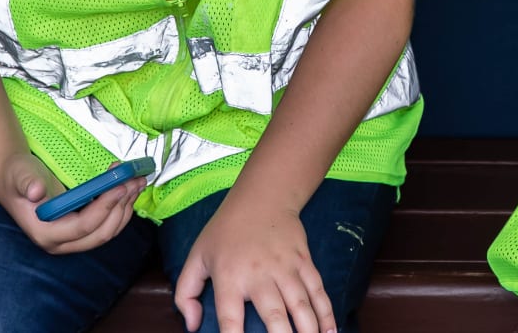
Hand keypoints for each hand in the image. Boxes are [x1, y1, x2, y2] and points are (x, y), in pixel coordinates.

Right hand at [0, 152, 147, 255]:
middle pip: (100, 233)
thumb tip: (35, 191)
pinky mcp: (82, 229)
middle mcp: (61, 242)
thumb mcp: (19, 174)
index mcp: (46, 233)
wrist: (15, 178)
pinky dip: (121, 207)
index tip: (120, 185)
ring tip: (137, 182)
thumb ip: (27, 182)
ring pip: (108, 231)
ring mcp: (73, 238)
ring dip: (126, 207)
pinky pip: (107, 224)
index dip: (104, 207)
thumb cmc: (16, 176)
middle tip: (134, 181)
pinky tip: (129, 189)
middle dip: (120, 207)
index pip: (83, 227)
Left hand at [174, 194, 335, 332]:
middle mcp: (259, 276)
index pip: (230, 319)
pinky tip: (331, 332)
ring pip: (302, 307)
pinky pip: (318, 292)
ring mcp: (286, 269)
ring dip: (309, 331)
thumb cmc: (225, 232)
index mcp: (229, 278)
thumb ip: (186, 294)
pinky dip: (327, 313)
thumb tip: (192, 326)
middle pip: (275, 317)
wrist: (262, 198)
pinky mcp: (305, 263)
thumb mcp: (196, 258)